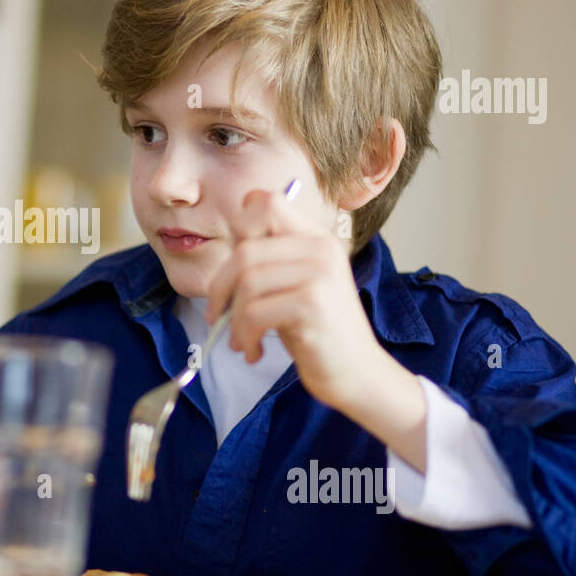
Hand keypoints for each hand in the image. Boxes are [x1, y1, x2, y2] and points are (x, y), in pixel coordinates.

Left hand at [203, 187, 383, 413]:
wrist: (357, 374)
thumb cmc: (316, 331)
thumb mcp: (293, 286)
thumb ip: (268, 262)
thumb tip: (226, 253)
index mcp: (315, 238)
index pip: (266, 201)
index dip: (240, 227)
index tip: (233, 269)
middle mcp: (321, 248)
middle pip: (245, 250)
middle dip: (220, 287)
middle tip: (217, 315)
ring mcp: (320, 274)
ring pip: (246, 282)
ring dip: (232, 319)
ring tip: (240, 340)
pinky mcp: (313, 304)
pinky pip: (254, 312)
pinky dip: (244, 336)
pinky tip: (254, 351)